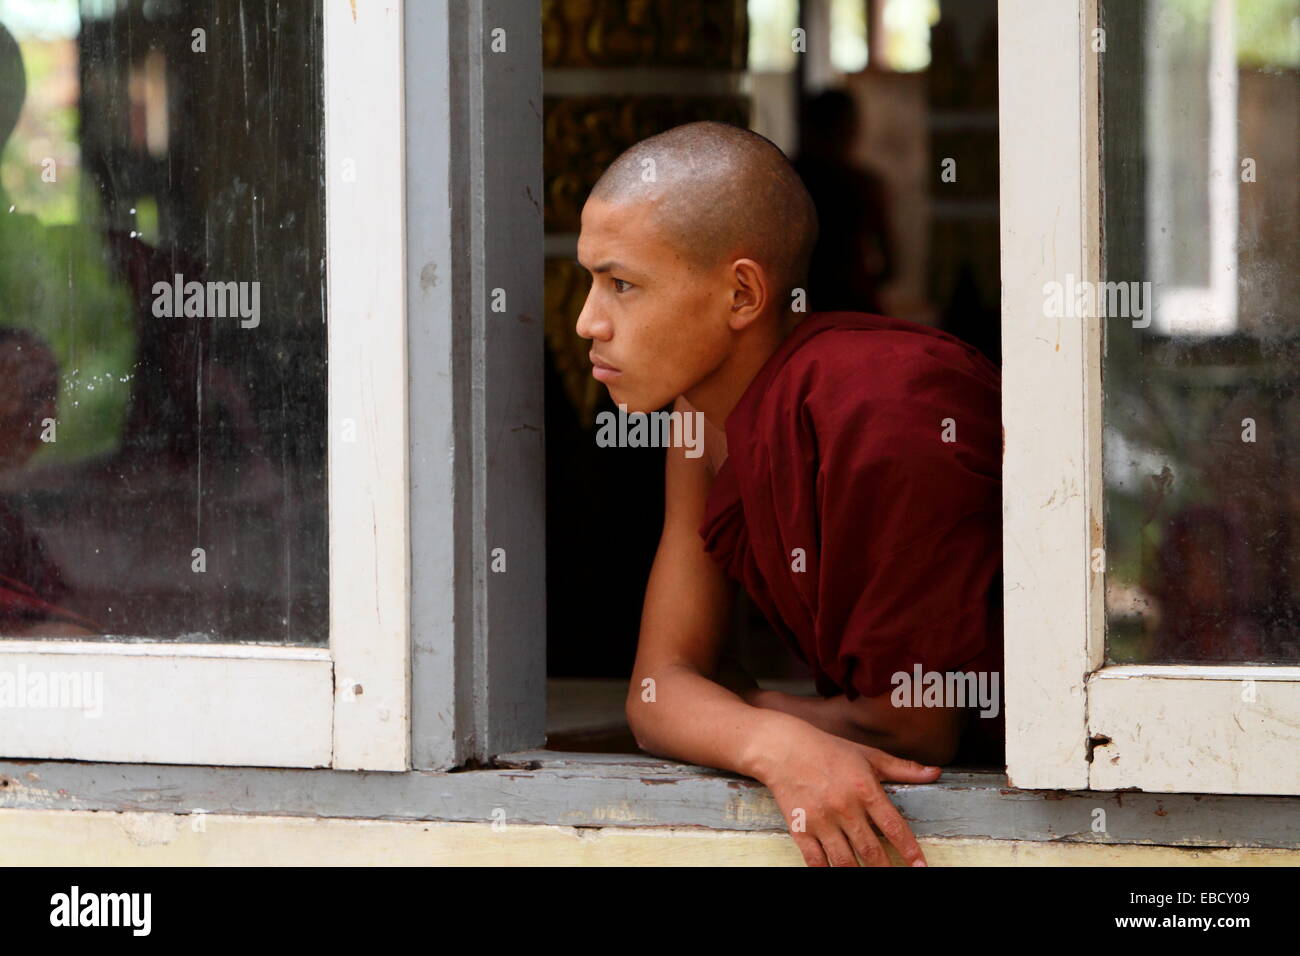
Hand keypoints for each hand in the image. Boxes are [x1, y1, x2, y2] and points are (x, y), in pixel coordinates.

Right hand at [756, 719, 939, 866]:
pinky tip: (839, 874)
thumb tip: (935, 773)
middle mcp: (844, 807)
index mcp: (864, 788)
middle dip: (887, 869)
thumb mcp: (868, 755)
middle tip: (899, 878)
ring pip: (845, 861)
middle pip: (871, 850)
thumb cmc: (828, 750)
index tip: (921, 867)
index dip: (909, 850)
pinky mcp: (800, 829)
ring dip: (860, 875)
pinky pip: (816, 861)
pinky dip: (828, 872)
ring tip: (870, 878)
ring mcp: (821, 820)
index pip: (893, 826)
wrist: (782, 748)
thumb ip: (902, 769)